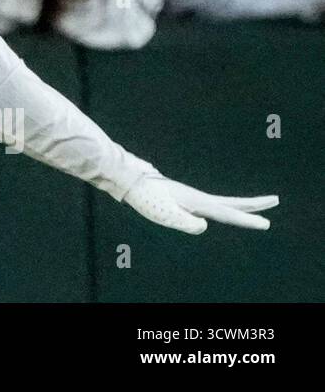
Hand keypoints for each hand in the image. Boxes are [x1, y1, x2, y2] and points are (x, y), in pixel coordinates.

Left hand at [124, 173, 278, 233]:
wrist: (129, 178)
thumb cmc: (145, 197)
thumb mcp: (164, 214)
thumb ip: (185, 222)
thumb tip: (204, 226)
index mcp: (196, 202)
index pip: (227, 213)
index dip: (247, 220)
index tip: (267, 224)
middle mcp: (197, 197)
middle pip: (231, 202)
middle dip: (254, 204)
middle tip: (275, 200)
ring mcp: (191, 196)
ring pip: (222, 202)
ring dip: (240, 205)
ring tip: (255, 208)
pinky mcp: (183, 197)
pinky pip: (210, 204)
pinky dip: (224, 206)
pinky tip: (222, 210)